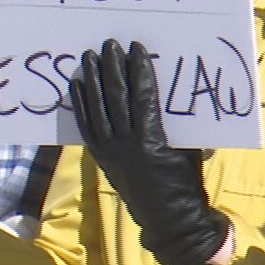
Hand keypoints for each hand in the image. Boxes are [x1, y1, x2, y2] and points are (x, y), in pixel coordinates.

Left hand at [70, 39, 229, 264]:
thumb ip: (175, 123)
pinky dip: (81, 104)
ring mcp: (109, 151)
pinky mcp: (101, 157)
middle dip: (112, 68)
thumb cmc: (186, 181)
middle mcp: (125, 144)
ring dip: (92, 80)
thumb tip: (170, 91)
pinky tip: (77, 85)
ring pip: (96, 109)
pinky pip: (87, 126)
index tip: (135, 48)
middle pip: (115, 98)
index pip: (141, 96)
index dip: (138, 70)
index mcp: (151, 140)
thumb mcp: (187, 149)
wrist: (169, 219)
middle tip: (109, 44)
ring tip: (88, 57)